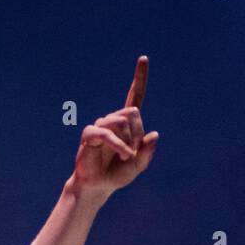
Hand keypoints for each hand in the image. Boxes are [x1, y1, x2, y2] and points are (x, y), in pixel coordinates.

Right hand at [70, 55, 158, 196]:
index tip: (144, 58)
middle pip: (132, 112)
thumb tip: (155, 134)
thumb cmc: (116, 174)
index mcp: (126, 124)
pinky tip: (125, 156)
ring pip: (121, 122)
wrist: (97, 186)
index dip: (140, 78)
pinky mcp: (90, 134)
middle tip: (133, 151)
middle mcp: (113, 120)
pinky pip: (108, 134)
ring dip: (128, 142)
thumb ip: (147, 152)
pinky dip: (119, 145)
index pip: (135, 96)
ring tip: (125, 157)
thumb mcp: (138, 165)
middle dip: (137, 133)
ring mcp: (101, 125)